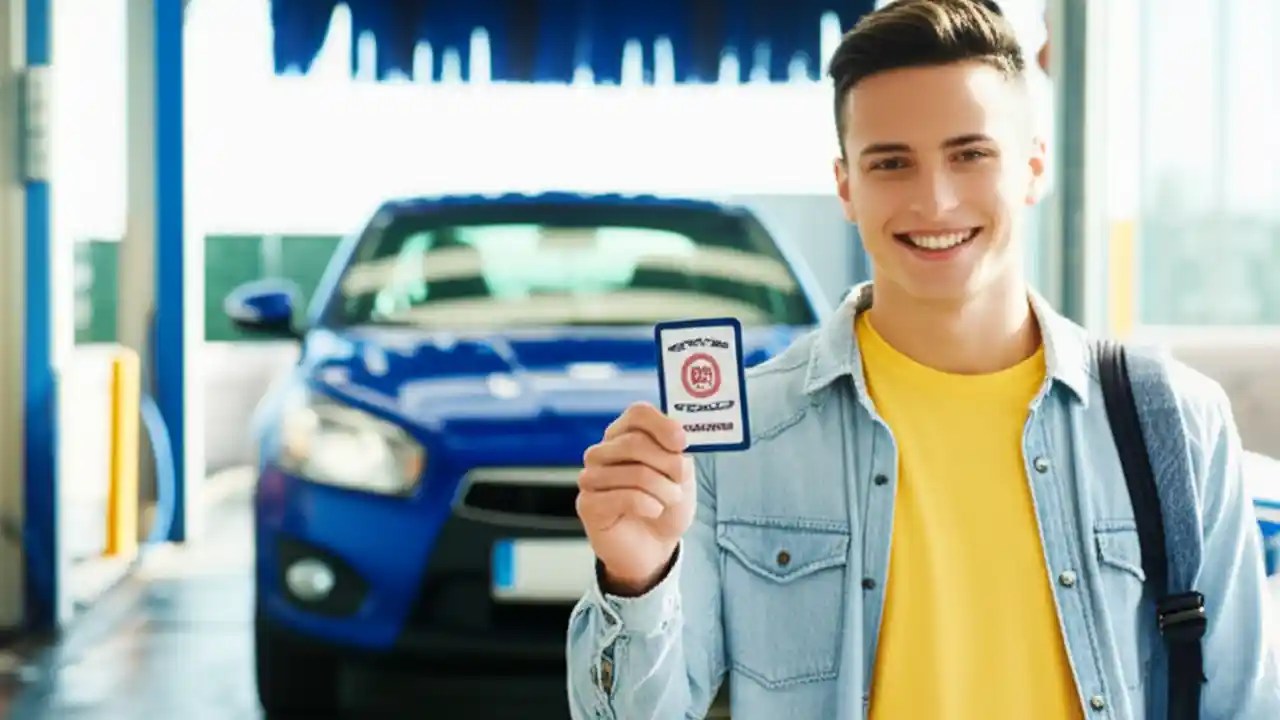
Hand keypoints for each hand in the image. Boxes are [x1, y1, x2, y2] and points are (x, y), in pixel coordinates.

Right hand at [577, 402, 695, 594]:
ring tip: (669, 501)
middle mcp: (602, 451)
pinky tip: (652, 511)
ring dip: (664, 490)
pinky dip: (649, 505)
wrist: (654, 546)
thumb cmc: (665, 505)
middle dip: (669, 464)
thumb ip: (677, 451)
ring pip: (635, 472)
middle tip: (680, 481)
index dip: (662, 425)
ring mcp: (590, 477)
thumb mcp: (681, 473)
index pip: (637, 413)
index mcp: (624, 434)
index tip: (682, 443)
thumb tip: (678, 436)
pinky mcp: (588, 504)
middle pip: (636, 442)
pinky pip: (625, 497)